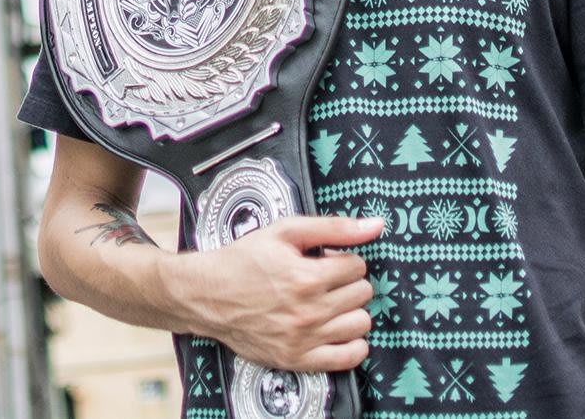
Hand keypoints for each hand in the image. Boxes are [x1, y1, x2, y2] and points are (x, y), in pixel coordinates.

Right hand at [182, 214, 380, 373]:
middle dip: (348, 282)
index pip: (358, 266)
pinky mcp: (297, 359)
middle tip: (326, 280)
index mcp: (307, 277)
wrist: (207, 294)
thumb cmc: (243, 260)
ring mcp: (303, 338)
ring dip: (351, 310)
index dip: (344, 258)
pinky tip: (336, 328)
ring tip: (330, 303)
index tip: (327, 260)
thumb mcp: (285, 231)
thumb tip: (376, 225)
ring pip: (361, 323)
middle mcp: (308, 311)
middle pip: (362, 294)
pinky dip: (352, 343)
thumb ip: (334, 227)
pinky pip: (349, 357)